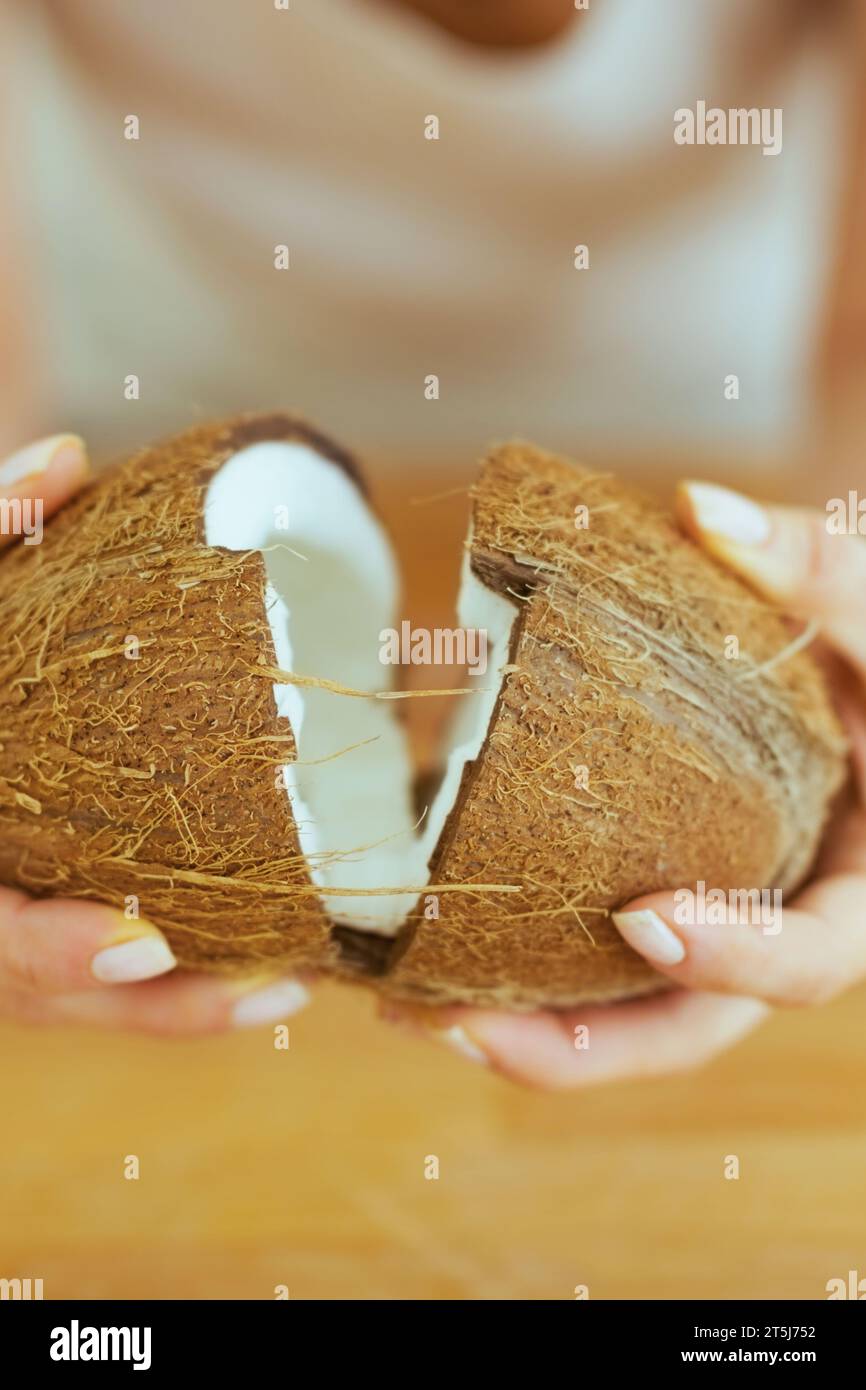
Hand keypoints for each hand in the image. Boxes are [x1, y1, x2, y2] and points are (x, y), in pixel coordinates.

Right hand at [0, 435, 308, 1032]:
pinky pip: (91, 983)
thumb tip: (66, 460)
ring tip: (293, 988)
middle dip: (154, 1002)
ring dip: (182, 1007)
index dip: (49, 952)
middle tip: (276, 988)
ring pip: (74, 1001)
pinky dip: (171, 988)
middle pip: (36, 986)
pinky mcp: (22, 929)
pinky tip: (266, 974)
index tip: (144, 948)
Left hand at [384, 482, 865, 1086]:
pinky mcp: (648, 885)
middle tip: (454, 1022)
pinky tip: (422, 933)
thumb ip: (823, 570)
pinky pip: (582, 944)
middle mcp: (775, 925)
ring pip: (620, 1006)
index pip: (813, 960)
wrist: (849, 662)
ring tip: (402, 1003)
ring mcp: (706, 917)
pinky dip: (510, 951)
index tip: (644, 919)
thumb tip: (701, 508)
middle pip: (689, 1026)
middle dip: (574, 1046)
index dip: (737, 957)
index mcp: (856, 891)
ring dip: (515, 1018)